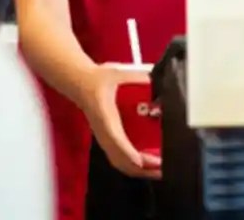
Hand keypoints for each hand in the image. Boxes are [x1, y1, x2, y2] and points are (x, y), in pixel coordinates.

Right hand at [75, 64, 161, 178]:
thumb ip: (136, 76)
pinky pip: (119, 159)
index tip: (143, 161)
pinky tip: (147, 163)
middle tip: (162, 169)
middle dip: (141, 169)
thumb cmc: (97, 80)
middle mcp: (104, 133)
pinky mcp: (106, 140)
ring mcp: (104, 139)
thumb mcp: (116, 73)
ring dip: (138, 170)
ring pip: (120, 163)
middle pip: (121, 160)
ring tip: (158, 170)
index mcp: (106, 118)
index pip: (117, 141)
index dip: (130, 154)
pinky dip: (133, 165)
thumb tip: (155, 79)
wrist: (80, 83)